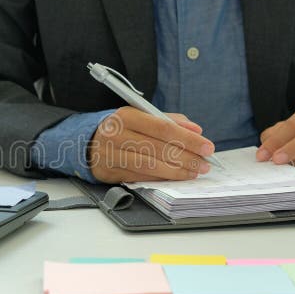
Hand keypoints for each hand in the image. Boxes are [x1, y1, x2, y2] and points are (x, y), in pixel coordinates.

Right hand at [88, 106, 215, 182]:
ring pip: (150, 165)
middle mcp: (117, 134)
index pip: (163, 127)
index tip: (207, 147)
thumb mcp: (141, 117)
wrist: (87, 142)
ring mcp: (111, 154)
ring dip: (176, 171)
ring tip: (194, 173)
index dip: (188, 139)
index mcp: (127, 115)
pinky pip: (140, 177)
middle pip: (158, 148)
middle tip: (205, 164)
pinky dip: (161, 178)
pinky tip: (175, 178)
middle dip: (187, 157)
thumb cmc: (121, 129)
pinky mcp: (108, 172)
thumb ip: (169, 121)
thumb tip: (196, 129)